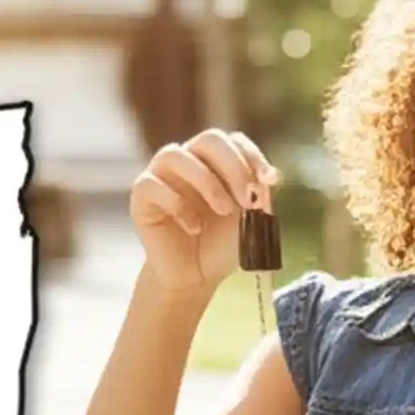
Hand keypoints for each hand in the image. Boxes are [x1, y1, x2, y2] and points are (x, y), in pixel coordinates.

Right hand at [129, 129, 281, 292]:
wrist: (194, 275)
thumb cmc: (222, 243)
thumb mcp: (250, 220)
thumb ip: (260, 196)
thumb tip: (272, 176)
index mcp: (217, 160)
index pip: (235, 141)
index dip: (253, 156)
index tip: (269, 181)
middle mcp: (189, 159)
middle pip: (209, 139)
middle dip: (234, 167)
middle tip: (247, 199)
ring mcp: (162, 173)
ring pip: (177, 154)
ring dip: (207, 182)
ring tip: (224, 211)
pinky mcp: (142, 195)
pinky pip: (154, 185)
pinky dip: (178, 205)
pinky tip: (195, 227)